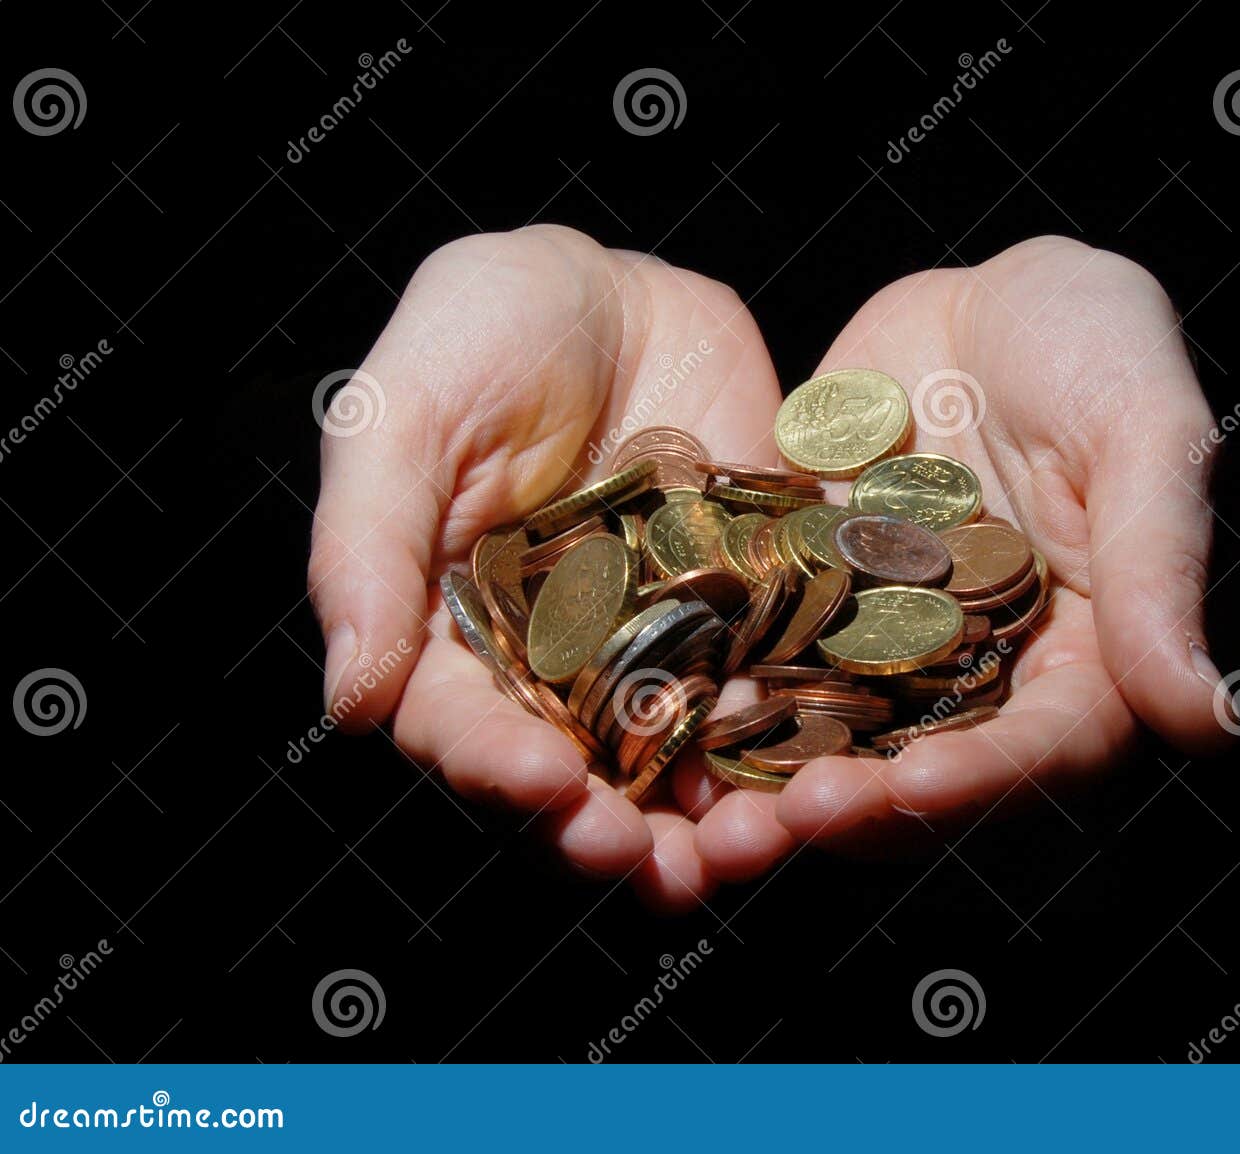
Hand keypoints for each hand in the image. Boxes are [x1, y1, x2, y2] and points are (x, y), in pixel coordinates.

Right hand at [308, 224, 788, 911]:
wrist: (616, 292)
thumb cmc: (482, 335)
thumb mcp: (402, 416)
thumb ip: (367, 547)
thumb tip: (350, 701)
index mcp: (456, 638)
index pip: (465, 730)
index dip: (496, 767)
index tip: (540, 782)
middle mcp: (556, 668)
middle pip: (576, 781)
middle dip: (606, 830)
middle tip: (641, 861)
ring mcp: (656, 650)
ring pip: (676, 765)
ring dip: (702, 823)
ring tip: (733, 852)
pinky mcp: (743, 620)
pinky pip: (768, 696)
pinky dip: (788, 742)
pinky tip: (813, 772)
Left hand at [688, 236, 1232, 872]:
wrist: (983, 296)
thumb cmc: (1093, 344)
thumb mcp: (1142, 430)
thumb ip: (1160, 567)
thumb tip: (1207, 721)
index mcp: (1088, 658)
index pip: (1044, 750)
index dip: (979, 781)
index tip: (905, 790)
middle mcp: (986, 677)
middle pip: (925, 772)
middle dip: (852, 809)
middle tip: (770, 828)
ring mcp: (893, 651)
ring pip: (835, 740)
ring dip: (770, 782)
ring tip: (700, 812)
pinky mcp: (816, 610)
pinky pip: (766, 664)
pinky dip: (720, 692)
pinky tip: (657, 708)